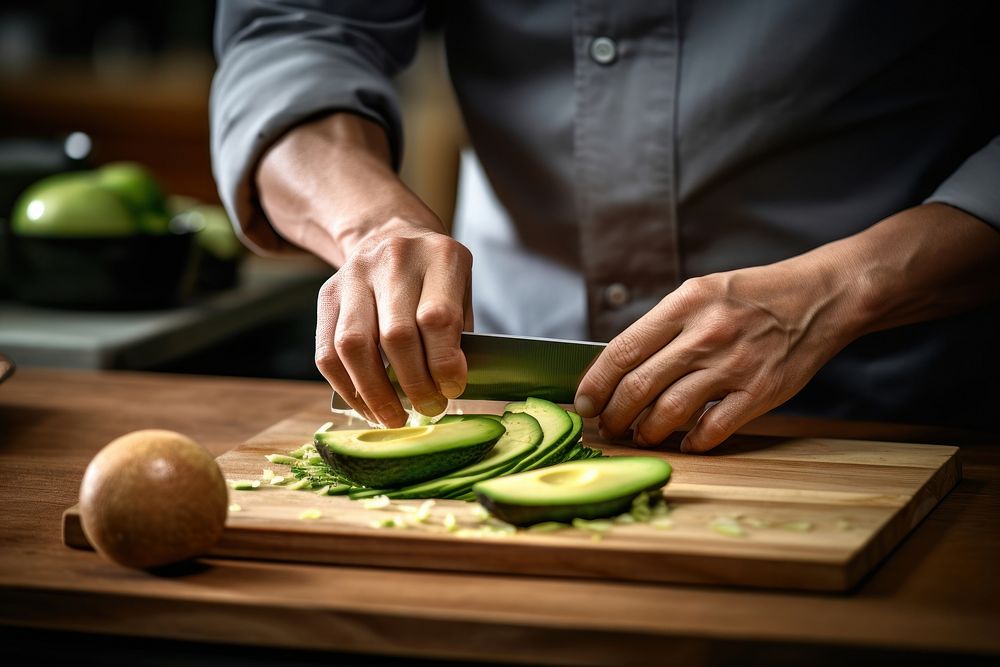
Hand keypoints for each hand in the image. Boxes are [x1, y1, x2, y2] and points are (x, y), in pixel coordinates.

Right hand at [256, 113, 473, 425]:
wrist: (390, 235)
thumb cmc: (436, 279)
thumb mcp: (462, 291)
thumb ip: (458, 334)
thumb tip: (447, 388)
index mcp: (440, 256)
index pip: (437, 317)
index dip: (444, 363)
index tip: (452, 389)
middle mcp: (394, 260)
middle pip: (395, 336)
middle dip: (413, 385)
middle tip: (428, 408)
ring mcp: (354, 275)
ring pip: (353, 346)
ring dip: (375, 394)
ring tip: (395, 418)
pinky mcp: (327, 294)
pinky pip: (327, 352)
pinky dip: (347, 388)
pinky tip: (368, 405)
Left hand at [574, 260, 859, 452]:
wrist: (821, 298)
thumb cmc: (754, 297)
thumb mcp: (702, 292)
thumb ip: (665, 326)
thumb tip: (621, 367)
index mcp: (685, 304)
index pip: (622, 351)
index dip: (596, 383)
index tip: (584, 402)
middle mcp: (706, 334)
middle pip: (639, 386)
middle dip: (615, 415)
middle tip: (608, 427)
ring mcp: (734, 364)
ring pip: (670, 412)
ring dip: (647, 432)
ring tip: (641, 436)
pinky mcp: (761, 392)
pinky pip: (714, 429)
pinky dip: (693, 442)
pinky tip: (686, 443)